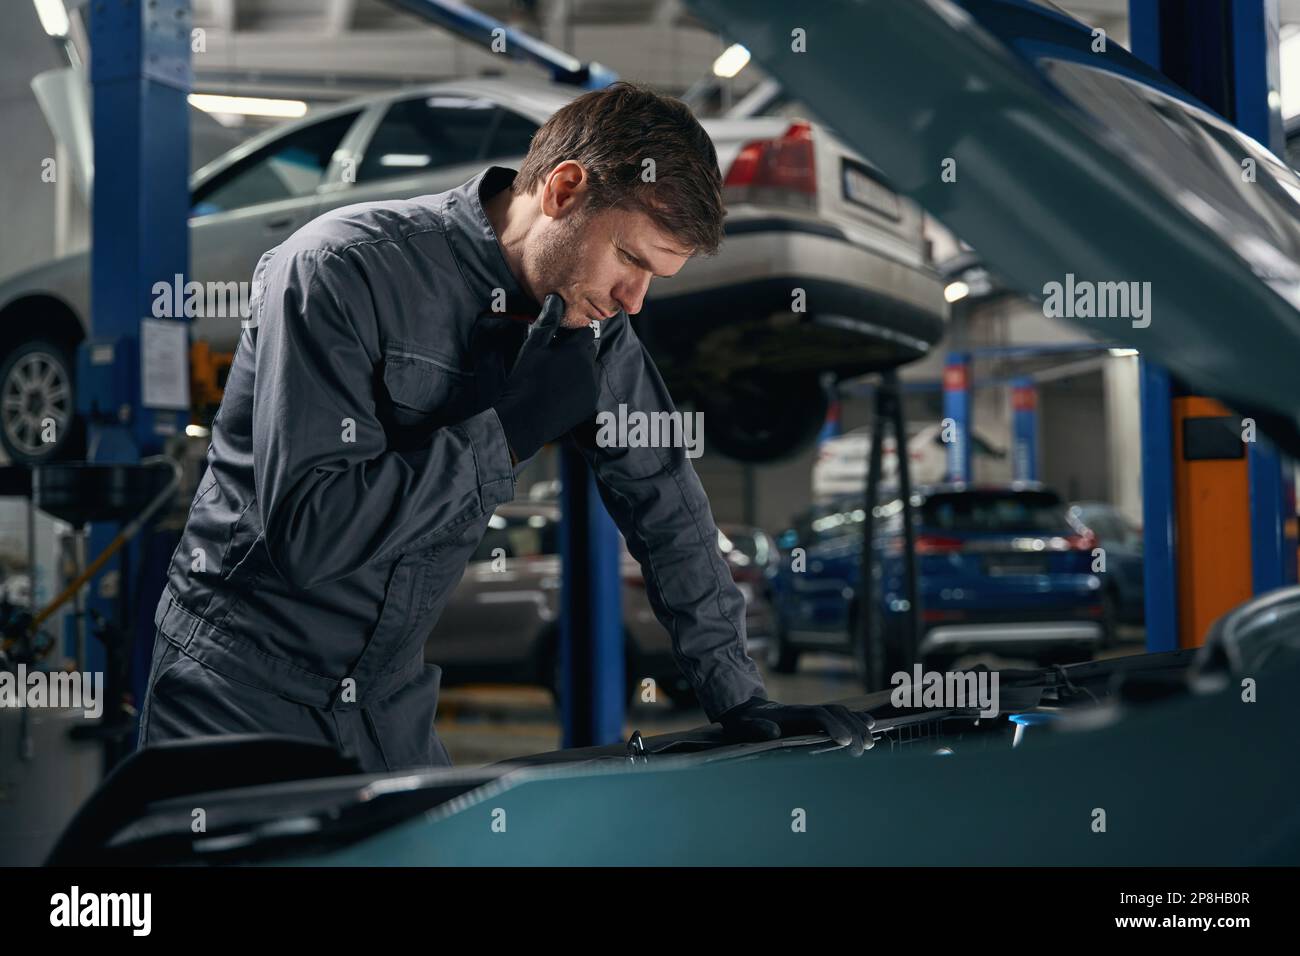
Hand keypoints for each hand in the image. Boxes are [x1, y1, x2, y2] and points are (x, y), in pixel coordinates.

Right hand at [493, 293, 599, 462]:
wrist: (524, 420)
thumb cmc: (525, 381)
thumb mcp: (533, 348)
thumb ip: (547, 323)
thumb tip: (556, 298)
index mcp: (578, 351)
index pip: (583, 332)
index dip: (570, 334)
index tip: (555, 340)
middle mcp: (590, 368)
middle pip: (588, 350)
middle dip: (575, 350)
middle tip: (553, 357)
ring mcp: (592, 388)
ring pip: (590, 370)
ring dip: (578, 368)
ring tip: (555, 376)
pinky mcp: (589, 405)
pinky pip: (589, 389)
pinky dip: (579, 387)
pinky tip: (560, 392)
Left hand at [718, 696, 875, 755]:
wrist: (745, 710)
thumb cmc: (745, 722)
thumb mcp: (745, 726)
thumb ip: (758, 728)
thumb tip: (774, 733)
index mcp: (790, 713)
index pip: (818, 716)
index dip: (832, 726)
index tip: (844, 742)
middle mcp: (805, 709)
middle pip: (835, 713)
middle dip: (852, 728)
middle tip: (864, 748)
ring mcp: (812, 711)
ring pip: (841, 713)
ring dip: (858, 724)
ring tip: (871, 742)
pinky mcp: (816, 717)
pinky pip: (840, 715)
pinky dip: (856, 719)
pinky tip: (871, 726)